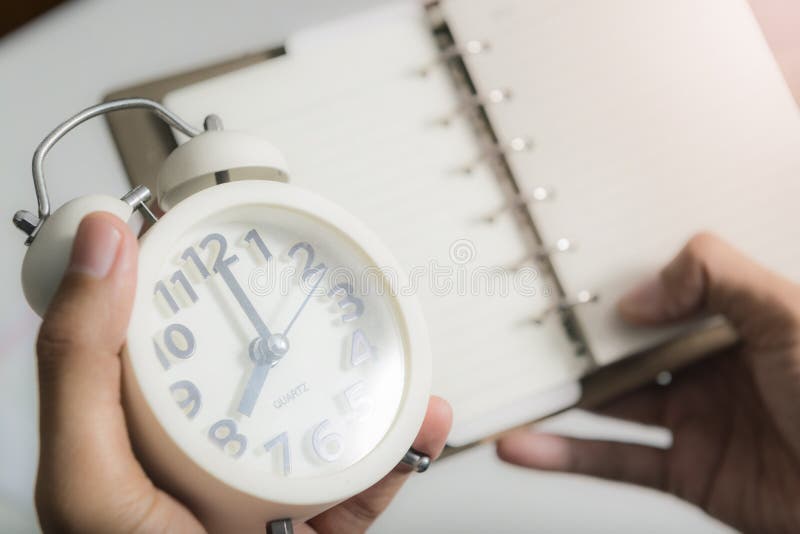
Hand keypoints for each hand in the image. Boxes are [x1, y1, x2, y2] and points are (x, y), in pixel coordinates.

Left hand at [35, 213, 451, 532]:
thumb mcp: (88, 477)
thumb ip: (81, 363)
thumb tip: (99, 247)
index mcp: (144, 429)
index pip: (170, 332)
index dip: (196, 278)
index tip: (228, 234)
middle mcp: (209, 451)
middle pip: (264, 368)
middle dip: (303, 324)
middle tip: (327, 283)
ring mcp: (270, 485)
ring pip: (327, 412)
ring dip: (371, 376)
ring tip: (392, 339)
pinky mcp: (320, 519)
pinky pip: (371, 474)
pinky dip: (406, 444)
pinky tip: (426, 417)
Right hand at [497, 233, 799, 532]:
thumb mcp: (790, 314)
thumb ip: (718, 278)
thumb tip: (639, 294)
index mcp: (736, 321)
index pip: (663, 293)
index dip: (618, 284)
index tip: (568, 275)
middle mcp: (710, 367)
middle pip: (626, 348)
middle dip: (576, 340)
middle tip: (526, 329)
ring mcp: (695, 420)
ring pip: (610, 403)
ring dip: (558, 397)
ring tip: (513, 384)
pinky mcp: (685, 470)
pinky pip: (613, 460)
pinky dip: (563, 455)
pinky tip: (528, 444)